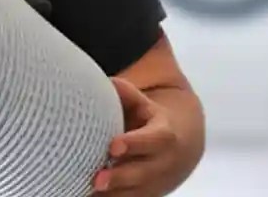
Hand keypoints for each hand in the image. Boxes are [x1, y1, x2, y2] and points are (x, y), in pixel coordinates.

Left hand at [92, 77, 182, 194]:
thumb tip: (108, 82)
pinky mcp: (146, 195)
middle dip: (121, 178)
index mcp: (165, 135)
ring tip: (87, 191)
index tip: (113, 146)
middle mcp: (163, 163)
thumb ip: (127, 93)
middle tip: (97, 180)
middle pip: (143, 173)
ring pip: (136, 193)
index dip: (135, 143)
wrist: (180, 149)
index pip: (155, 140)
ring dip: (113, 194)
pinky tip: (87, 195)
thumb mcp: (145, 104)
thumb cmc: (150, 121)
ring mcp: (156, 183)